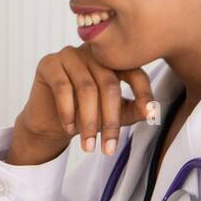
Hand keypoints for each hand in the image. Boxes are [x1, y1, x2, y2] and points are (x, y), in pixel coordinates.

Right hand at [9, 46, 153, 164]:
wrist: (50, 122)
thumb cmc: (85, 114)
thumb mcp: (114, 114)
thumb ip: (134, 110)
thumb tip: (151, 112)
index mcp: (113, 60)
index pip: (134, 72)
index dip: (143, 94)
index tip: (150, 116)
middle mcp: (93, 52)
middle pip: (109, 84)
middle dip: (110, 120)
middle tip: (108, 148)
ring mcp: (69, 54)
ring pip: (86, 88)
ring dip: (88, 121)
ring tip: (88, 146)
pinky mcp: (48, 63)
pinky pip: (62, 87)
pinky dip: (67, 112)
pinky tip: (69, 129)